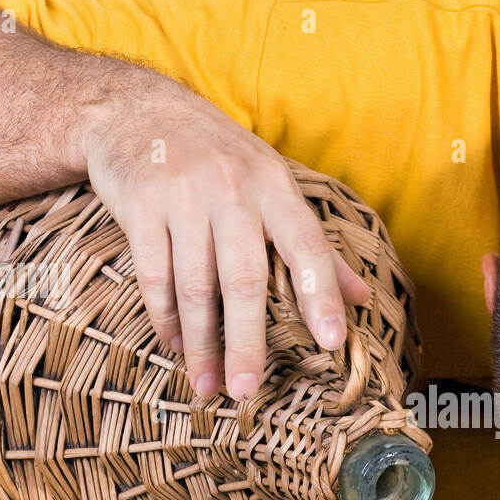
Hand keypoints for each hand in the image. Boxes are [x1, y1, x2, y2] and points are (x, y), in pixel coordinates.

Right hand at [81, 69, 368, 398]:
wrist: (137, 109)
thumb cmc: (219, 155)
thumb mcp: (273, 182)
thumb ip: (315, 242)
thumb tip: (363, 297)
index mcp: (274, 186)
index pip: (307, 247)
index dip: (322, 296)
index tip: (333, 341)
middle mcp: (231, 190)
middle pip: (243, 280)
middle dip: (247, 341)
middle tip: (247, 390)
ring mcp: (182, 198)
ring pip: (194, 287)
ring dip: (201, 344)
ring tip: (209, 385)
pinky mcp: (140, 207)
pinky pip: (154, 276)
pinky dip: (165, 317)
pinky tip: (176, 345)